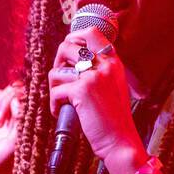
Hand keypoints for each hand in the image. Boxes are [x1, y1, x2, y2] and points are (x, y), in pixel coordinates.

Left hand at [47, 30, 144, 164]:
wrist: (120, 140)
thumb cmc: (112, 118)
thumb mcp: (111, 86)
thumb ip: (98, 71)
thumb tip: (69, 62)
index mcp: (113, 61)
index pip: (91, 32)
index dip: (73, 38)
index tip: (67, 55)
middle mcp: (105, 64)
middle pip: (67, 46)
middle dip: (57, 63)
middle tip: (60, 80)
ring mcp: (94, 76)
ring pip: (57, 70)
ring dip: (54, 87)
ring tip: (61, 100)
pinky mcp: (82, 90)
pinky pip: (55, 91)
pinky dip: (54, 105)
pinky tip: (60, 112)